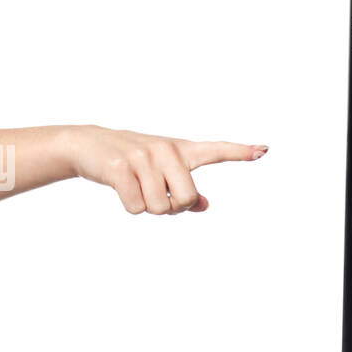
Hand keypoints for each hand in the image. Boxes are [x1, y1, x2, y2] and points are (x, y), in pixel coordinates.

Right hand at [68, 125, 267, 214]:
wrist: (87, 144)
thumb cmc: (130, 162)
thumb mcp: (160, 171)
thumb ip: (184, 187)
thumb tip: (204, 206)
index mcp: (180, 150)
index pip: (215, 150)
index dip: (240, 152)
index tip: (263, 150)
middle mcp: (166, 150)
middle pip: (187, 199)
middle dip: (172, 207)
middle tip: (156, 193)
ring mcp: (143, 157)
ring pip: (160, 207)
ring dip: (147, 207)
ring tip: (135, 187)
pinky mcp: (121, 167)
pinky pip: (137, 207)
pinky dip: (130, 206)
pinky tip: (121, 187)